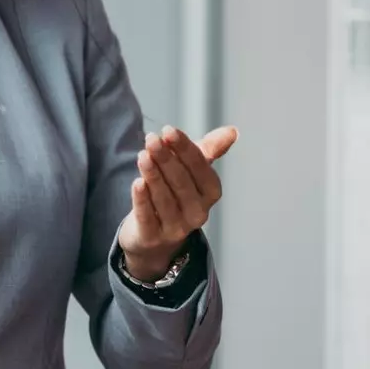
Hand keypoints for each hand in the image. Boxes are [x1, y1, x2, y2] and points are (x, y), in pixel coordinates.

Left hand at [116, 126, 237, 281]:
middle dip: (166, 158)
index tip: (169, 130)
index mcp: (210, 193)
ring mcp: (176, 229)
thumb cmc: (175, 195)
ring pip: (164, 199)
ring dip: (153, 175)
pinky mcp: (153, 238)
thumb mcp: (191, 171)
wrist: (152, 236)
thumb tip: (232, 131)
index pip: (200, 168)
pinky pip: (148, 217)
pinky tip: (137, 183)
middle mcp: (197, 213)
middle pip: (181, 182)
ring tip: (142, 155)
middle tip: (152, 139)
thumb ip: (209, 150)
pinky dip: (143, 200)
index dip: (184, 149)